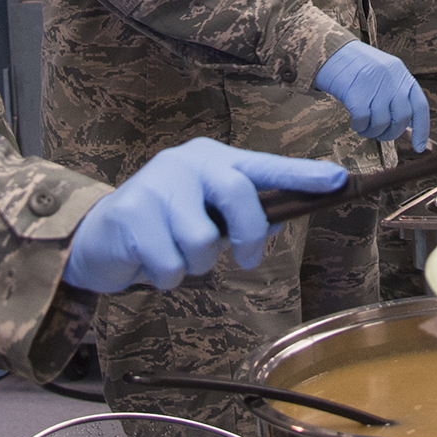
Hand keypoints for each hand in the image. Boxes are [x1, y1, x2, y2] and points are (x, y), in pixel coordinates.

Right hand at [65, 140, 349, 291]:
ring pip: (202, 241)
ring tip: (174, 255)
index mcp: (212, 159)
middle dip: (249, 235)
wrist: (97, 238)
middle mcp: (186, 163)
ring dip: (194, 265)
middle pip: (239, 196)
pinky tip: (148, 261)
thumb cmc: (164, 227)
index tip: (339, 180)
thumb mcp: (205, 216)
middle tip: (247, 258)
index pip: (263, 166)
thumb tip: (278, 220)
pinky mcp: (130, 213)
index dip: (301, 174)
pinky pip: (169, 265)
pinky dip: (165, 277)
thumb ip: (241, 216)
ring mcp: (156, 184)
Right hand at [316, 41, 430, 146]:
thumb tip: (406, 127)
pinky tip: (355, 123)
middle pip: (401, 118)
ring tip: (364, 128)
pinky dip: (360, 127)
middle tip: (380, 135)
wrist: (331, 52)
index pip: (419, 106)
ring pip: (382, 122)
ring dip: (372, 132)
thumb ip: (396, 95)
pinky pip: (363, 121)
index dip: (422, 129)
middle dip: (391, 133)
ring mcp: (374, 85)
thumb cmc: (357, 68)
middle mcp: (392, 79)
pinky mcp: (356, 92)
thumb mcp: (384, 74)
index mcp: (402, 74)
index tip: (419, 147)